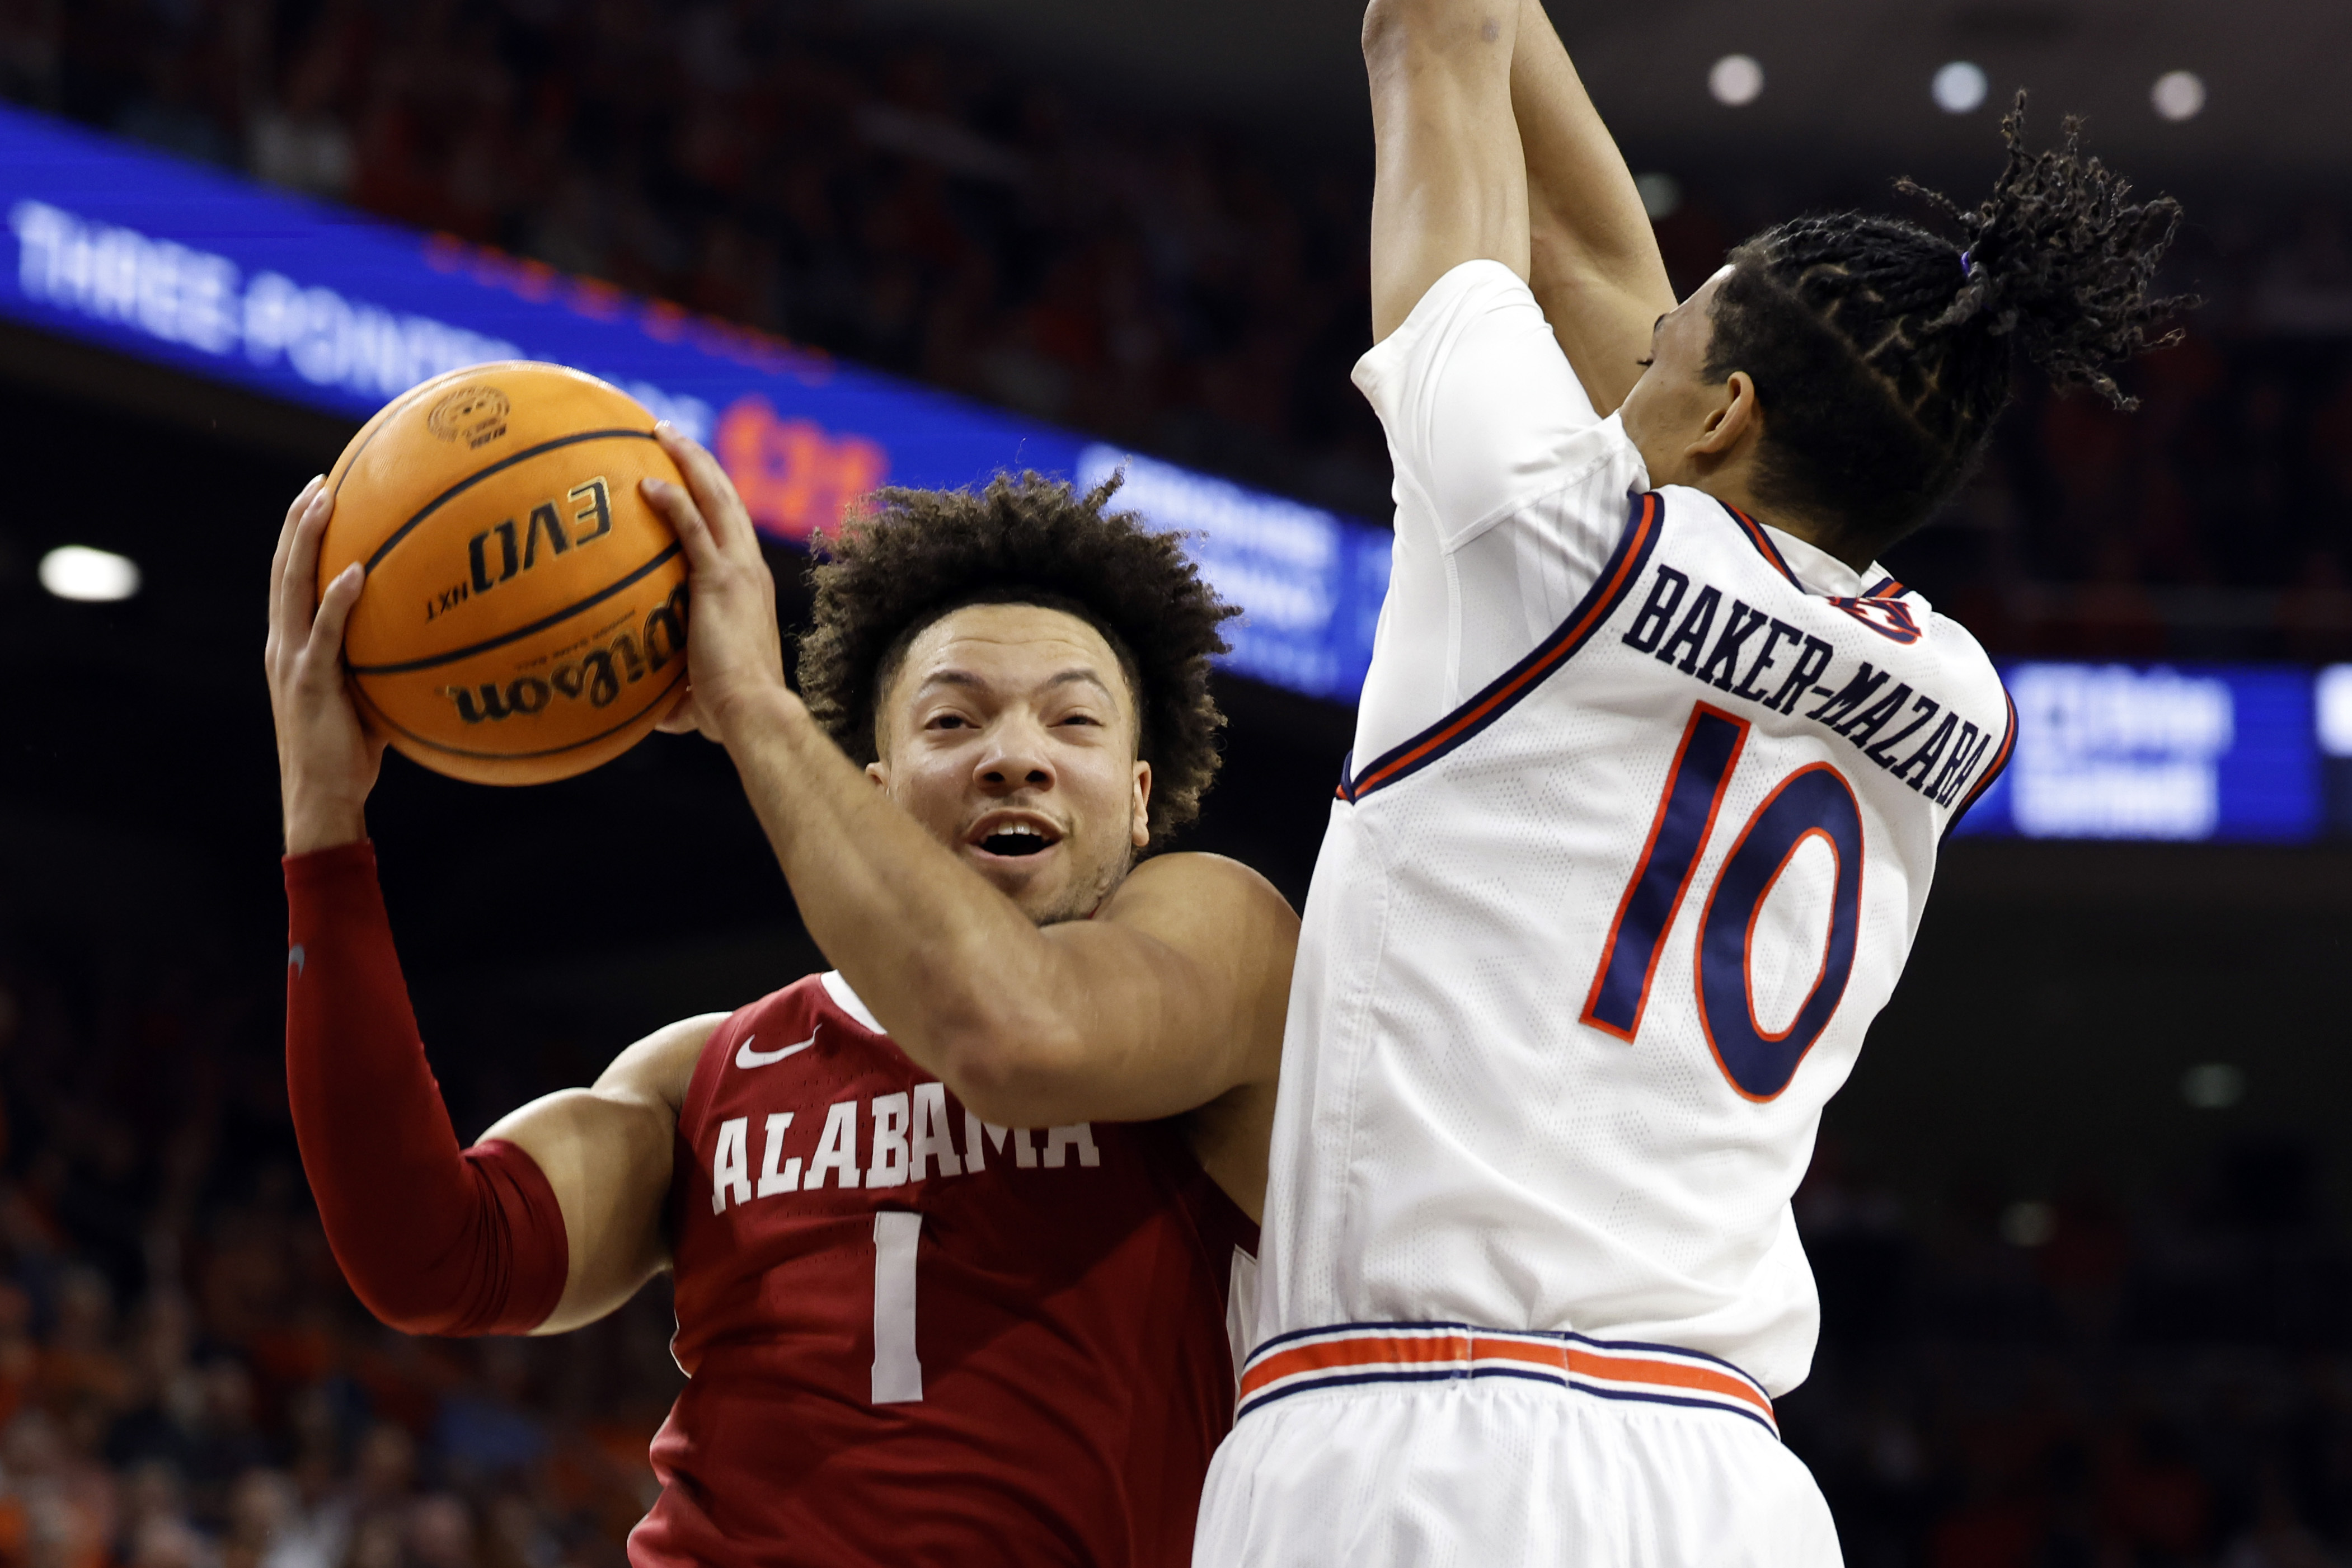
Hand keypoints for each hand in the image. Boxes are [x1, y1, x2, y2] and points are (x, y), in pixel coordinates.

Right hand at [266, 477, 386, 853]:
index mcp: (291, 645)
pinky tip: (354, 572)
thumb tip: (434, 638)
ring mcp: (292, 661)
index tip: (319, 496)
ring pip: (292, 587)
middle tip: (320, 481)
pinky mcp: (310, 682)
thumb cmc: (352, 752)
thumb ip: (385, 661)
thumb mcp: (368, 694)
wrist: (321, 797)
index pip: (290, 579)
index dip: (298, 537)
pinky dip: (336, 600)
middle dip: (298, 522)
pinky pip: (325, 633)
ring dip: (306, 541)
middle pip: (283, 569)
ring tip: (324, 500)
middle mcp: (284, 645)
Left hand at [640, 424, 793, 748]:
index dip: (713, 497)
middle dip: (702, 462)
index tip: (690, 476)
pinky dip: (674, 500)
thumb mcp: (701, 694)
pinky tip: (647, 482)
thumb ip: (678, 694)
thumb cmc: (730, 713)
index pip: (734, 531)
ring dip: (691, 461)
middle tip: (671, 435)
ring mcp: (740, 570)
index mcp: (752, 588)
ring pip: (718, 498)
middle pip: (729, 499)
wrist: (753, 710)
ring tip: (662, 432)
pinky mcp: (721, 579)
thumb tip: (651, 714)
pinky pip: (694, 527)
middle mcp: (752, 570)